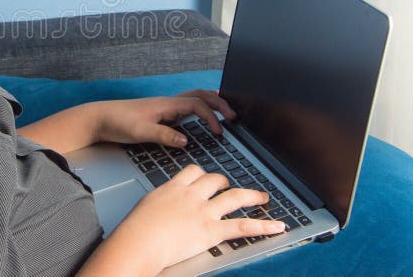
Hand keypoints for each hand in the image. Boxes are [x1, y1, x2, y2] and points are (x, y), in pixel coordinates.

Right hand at [78, 165, 285, 275]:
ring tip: (262, 197)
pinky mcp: (212, 231)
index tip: (206, 178)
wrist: (139, 241)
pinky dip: (264, 226)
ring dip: (251, 195)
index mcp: (174, 187)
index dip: (203, 174)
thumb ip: (160, 202)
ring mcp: (204, 212)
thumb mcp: (147, 206)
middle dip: (226, 182)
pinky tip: (277, 226)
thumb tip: (161, 208)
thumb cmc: (136, 228)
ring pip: (234, 196)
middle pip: (215, 179)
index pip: (194, 171)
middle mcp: (192, 195)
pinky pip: (243, 226)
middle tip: (232, 187)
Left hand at [94, 89, 236, 148]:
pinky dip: (198, 109)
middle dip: (219, 103)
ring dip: (210, 103)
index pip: (197, 105)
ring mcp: (164, 107)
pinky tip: (200, 119)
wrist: (98, 118)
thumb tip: (186, 140)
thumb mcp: (140, 132)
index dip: (211, 118)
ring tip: (225, 111)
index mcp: (165, 104)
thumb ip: (163, 135)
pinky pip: (185, 107)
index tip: (219, 133)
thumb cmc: (117, 122)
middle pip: (199, 95)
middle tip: (234, 116)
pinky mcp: (159, 114)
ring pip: (193, 99)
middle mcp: (167, 103)